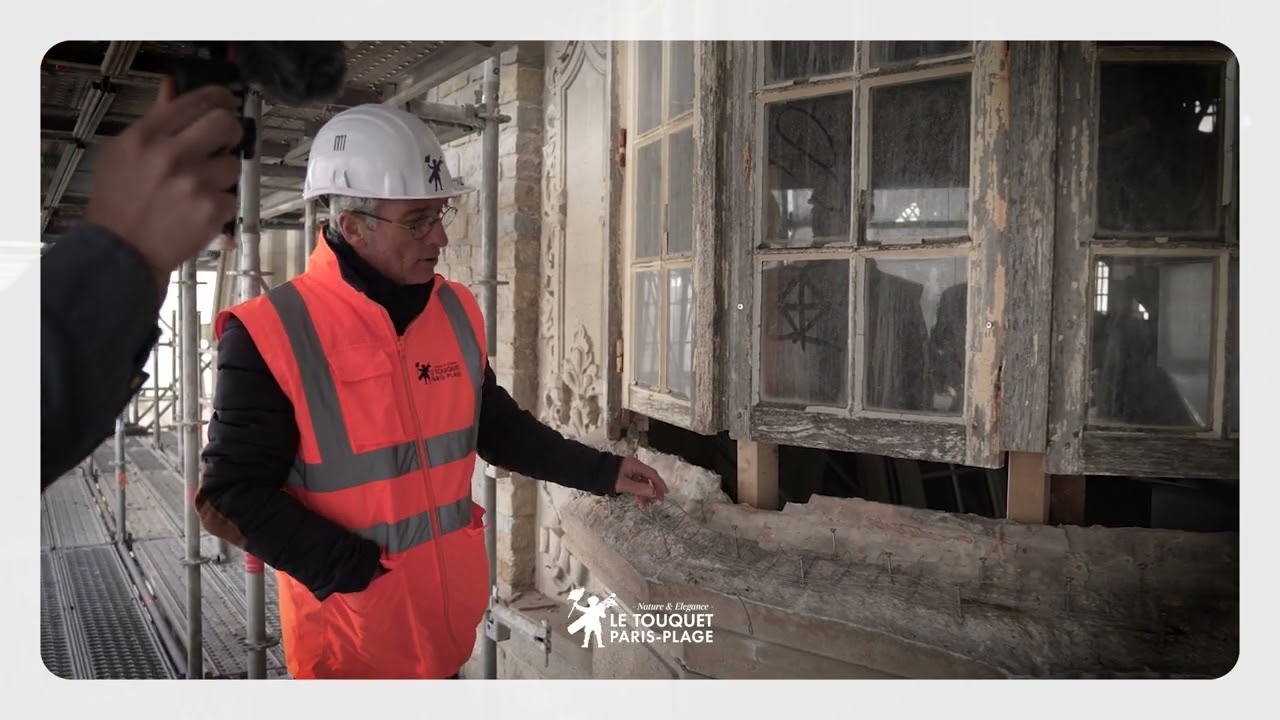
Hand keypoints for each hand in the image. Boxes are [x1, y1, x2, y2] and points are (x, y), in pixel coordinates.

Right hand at [84, 76, 243, 292]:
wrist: (121, 251)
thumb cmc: (119, 201)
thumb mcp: (122, 152)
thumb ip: (153, 118)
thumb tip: (171, 87)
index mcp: (147, 136)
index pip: (196, 101)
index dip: (219, 97)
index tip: (226, 101)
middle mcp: (171, 155)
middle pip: (225, 123)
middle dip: (230, 131)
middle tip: (224, 142)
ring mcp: (194, 183)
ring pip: (233, 164)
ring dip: (223, 175)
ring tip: (199, 187)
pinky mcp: (211, 210)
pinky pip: (232, 197)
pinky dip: (221, 205)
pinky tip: (198, 211)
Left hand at [613, 457, 667, 507]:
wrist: (592, 472)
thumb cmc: (608, 477)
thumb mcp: (623, 484)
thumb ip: (639, 488)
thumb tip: (653, 492)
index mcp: (636, 465)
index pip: (652, 474)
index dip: (660, 484)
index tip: (665, 494)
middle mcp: (634, 466)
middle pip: (648, 478)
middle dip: (653, 489)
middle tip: (658, 500)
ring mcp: (629, 470)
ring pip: (641, 482)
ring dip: (643, 493)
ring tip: (643, 505)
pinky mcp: (624, 475)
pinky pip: (635, 483)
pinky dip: (637, 491)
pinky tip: (637, 500)